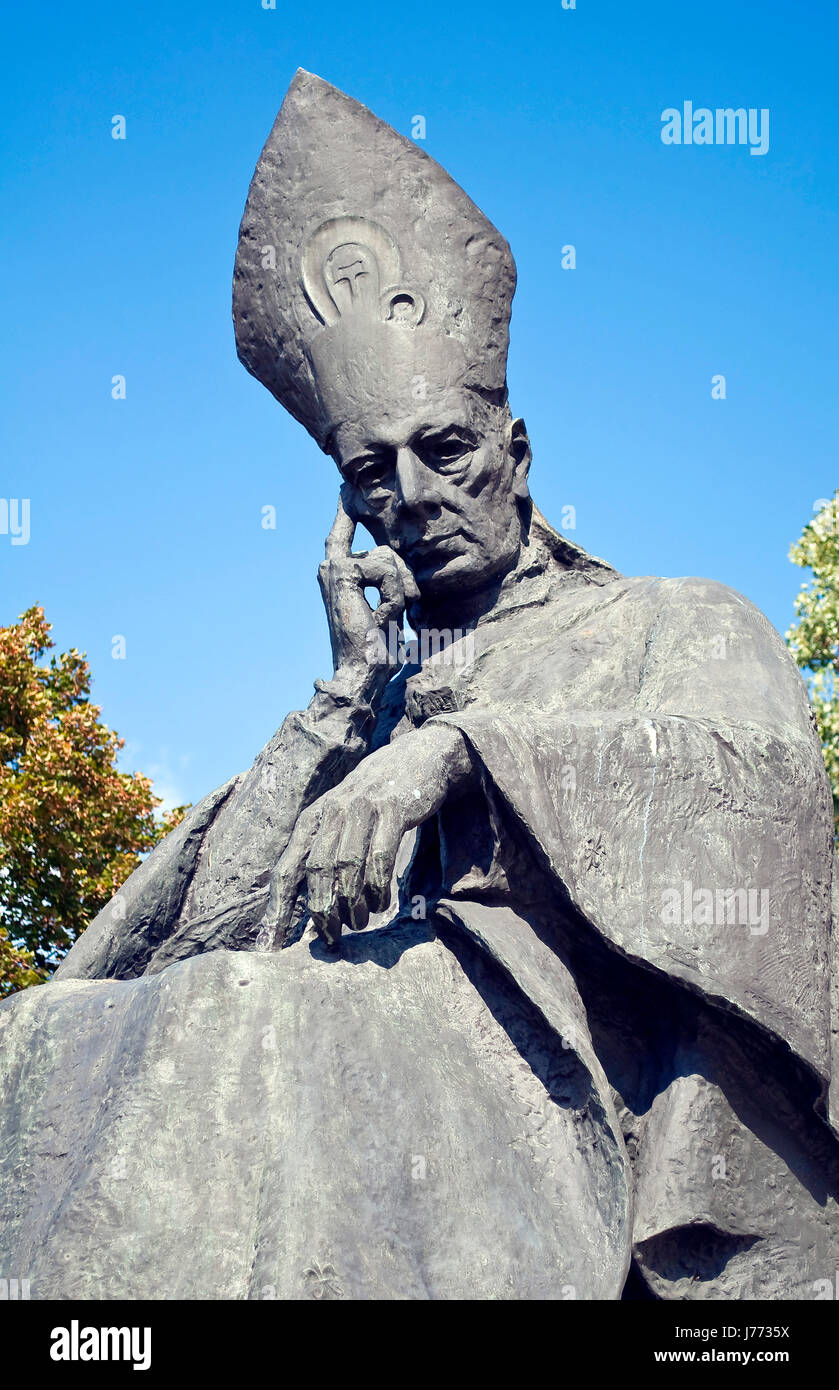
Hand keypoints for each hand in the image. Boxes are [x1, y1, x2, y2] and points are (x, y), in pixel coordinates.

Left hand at [260, 721, 472, 946]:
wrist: (421, 756)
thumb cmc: (376, 798)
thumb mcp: (340, 817)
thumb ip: (322, 850)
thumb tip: (311, 905)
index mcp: (311, 819)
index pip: (285, 870)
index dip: (277, 910)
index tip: (272, 945)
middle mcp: (331, 812)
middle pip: (315, 871)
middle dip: (320, 911)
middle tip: (331, 938)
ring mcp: (362, 809)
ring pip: (346, 866)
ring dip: (351, 903)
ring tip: (358, 922)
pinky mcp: (394, 809)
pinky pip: (380, 856)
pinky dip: (378, 886)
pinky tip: (381, 902)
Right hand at [319, 487, 418, 701]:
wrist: (362, 671)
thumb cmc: (378, 647)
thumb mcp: (388, 605)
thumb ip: (387, 579)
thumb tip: (397, 559)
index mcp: (338, 575)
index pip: (342, 532)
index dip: (346, 510)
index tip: (346, 486)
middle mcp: (331, 568)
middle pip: (384, 551)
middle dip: (403, 579)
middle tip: (401, 608)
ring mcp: (333, 568)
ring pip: (388, 558)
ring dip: (400, 591)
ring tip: (388, 617)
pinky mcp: (341, 572)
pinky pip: (386, 568)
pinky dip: (393, 595)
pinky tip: (380, 617)